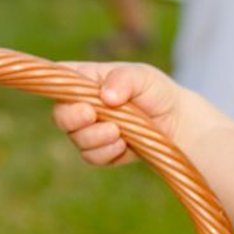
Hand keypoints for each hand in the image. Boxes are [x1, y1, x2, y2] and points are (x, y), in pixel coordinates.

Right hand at [50, 60, 188, 166]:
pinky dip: (107, 152)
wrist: (177, 122)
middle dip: (73, 118)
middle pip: (60, 115)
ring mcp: (89, 130)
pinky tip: (124, 144)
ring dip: (95, 137)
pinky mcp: (100, 151)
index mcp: (86, 80)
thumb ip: (124, 79)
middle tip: (92, 115)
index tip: (77, 97)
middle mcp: (82, 105)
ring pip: (76, 139)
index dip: (56, 87)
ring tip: (119, 132)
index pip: (57, 79)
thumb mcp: (144, 77)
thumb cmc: (156, 92)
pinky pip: (92, 157)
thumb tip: (106, 95)